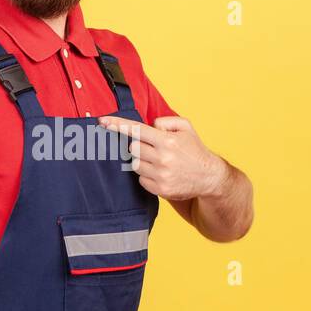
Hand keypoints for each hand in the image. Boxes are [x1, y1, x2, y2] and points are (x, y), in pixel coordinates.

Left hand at [97, 115, 229, 200]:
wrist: (209, 176)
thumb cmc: (195, 149)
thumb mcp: (186, 127)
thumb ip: (165, 121)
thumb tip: (149, 126)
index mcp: (167, 141)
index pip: (137, 130)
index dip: (117, 125)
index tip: (102, 122)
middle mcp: (163, 158)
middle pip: (133, 148)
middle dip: (139, 146)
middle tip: (153, 148)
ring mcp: (161, 175)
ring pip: (135, 164)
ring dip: (143, 161)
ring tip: (160, 162)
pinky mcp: (160, 189)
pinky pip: (141, 179)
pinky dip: (147, 175)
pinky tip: (162, 174)